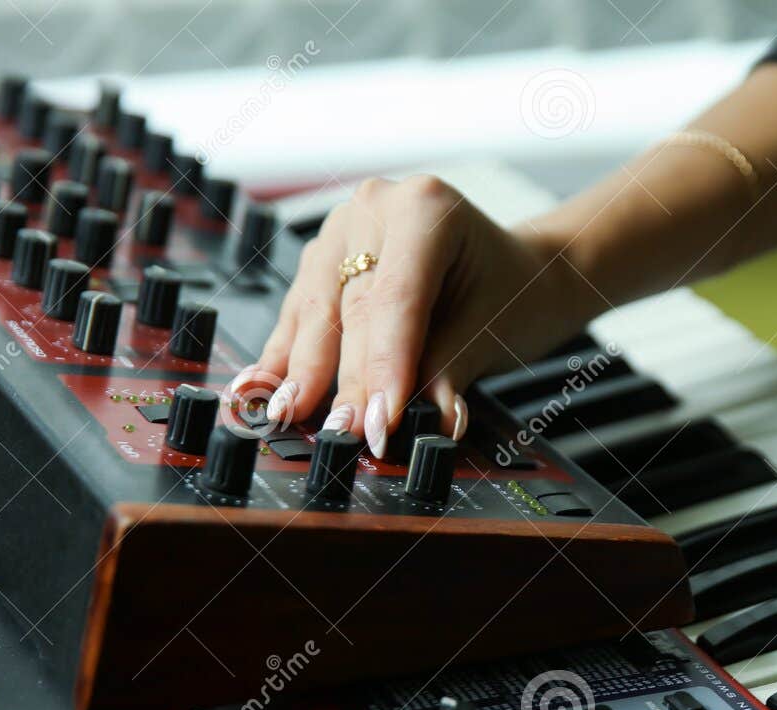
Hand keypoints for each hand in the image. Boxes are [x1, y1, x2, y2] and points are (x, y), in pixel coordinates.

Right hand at [254, 176, 600, 457]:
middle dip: (346, 379)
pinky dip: (286, 354)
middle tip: (341, 433)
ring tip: (287, 416)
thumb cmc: (511, 290)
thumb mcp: (490, 329)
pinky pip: (302, 310)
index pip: (396, 298)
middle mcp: (376, 207)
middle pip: (353, 307)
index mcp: (425, 208)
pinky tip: (260, 387)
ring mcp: (344, 228)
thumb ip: (448, 373)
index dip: (383, 365)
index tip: (379, 420)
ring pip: (318, 309)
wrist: (516, 272)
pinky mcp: (325, 257)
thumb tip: (428, 423)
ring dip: (302, 370)